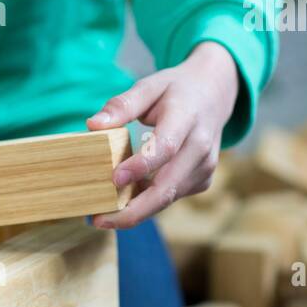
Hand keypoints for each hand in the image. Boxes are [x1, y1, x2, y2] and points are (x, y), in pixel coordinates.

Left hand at [86, 42, 238, 229]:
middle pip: (168, 186)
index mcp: (187, 117)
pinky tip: (121, 205)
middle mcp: (201, 147)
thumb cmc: (175, 90)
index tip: (114, 178)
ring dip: (135, 212)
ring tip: (101, 217)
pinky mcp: (201, 180)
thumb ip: (122, 105)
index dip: (141, 166)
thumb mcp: (148, 86)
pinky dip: (146, 205)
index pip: (166, 147)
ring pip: (168, 198)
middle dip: (133, 210)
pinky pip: (170, 197)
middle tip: (97, 220)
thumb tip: (93, 125)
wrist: (214, 95)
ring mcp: (204, 167)